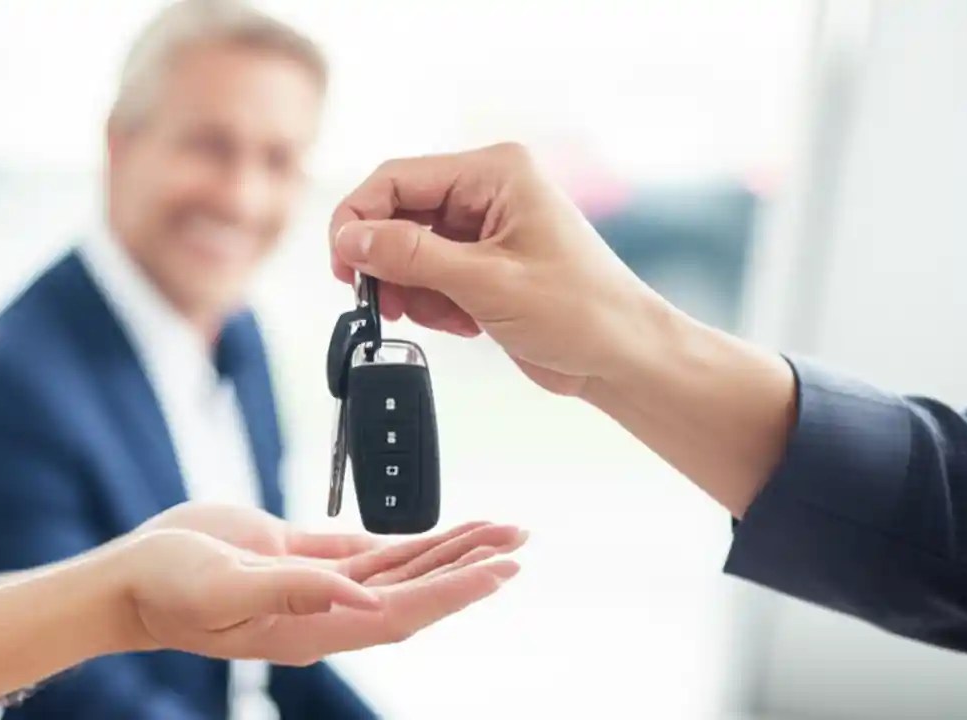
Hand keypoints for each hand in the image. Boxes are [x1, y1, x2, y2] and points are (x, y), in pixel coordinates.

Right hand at [92, 505, 525, 665]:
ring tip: (493, 531)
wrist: (130, 579)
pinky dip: (404, 541)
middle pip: (414, 591)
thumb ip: (292, 589)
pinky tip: (432, 534)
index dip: (454, 591)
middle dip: (468, 567)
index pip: (402, 610)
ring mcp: (315, 587)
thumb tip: (361, 597)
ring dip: (446, 550)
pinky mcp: (299, 559)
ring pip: (397, 570)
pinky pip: (366, 553)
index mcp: (313, 625)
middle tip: (517, 541)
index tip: (500, 570)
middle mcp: (324, 610)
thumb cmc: (164, 586)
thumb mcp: (222, 586)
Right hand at [329, 143, 665, 396]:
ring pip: (408, 249)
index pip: (397, 178)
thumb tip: (350, 239)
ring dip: (411, 288)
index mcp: (495, 172)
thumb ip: (412, 256)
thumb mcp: (487, 283)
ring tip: (444, 316)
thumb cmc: (582, 311)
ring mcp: (484, 229)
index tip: (343, 264)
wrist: (622, 358)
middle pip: (398, 214)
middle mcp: (487, 191)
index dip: (360, 218)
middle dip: (386, 261)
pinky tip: (464, 322)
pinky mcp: (483, 264)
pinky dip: (432, 303)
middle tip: (377, 299)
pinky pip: (428, 275)